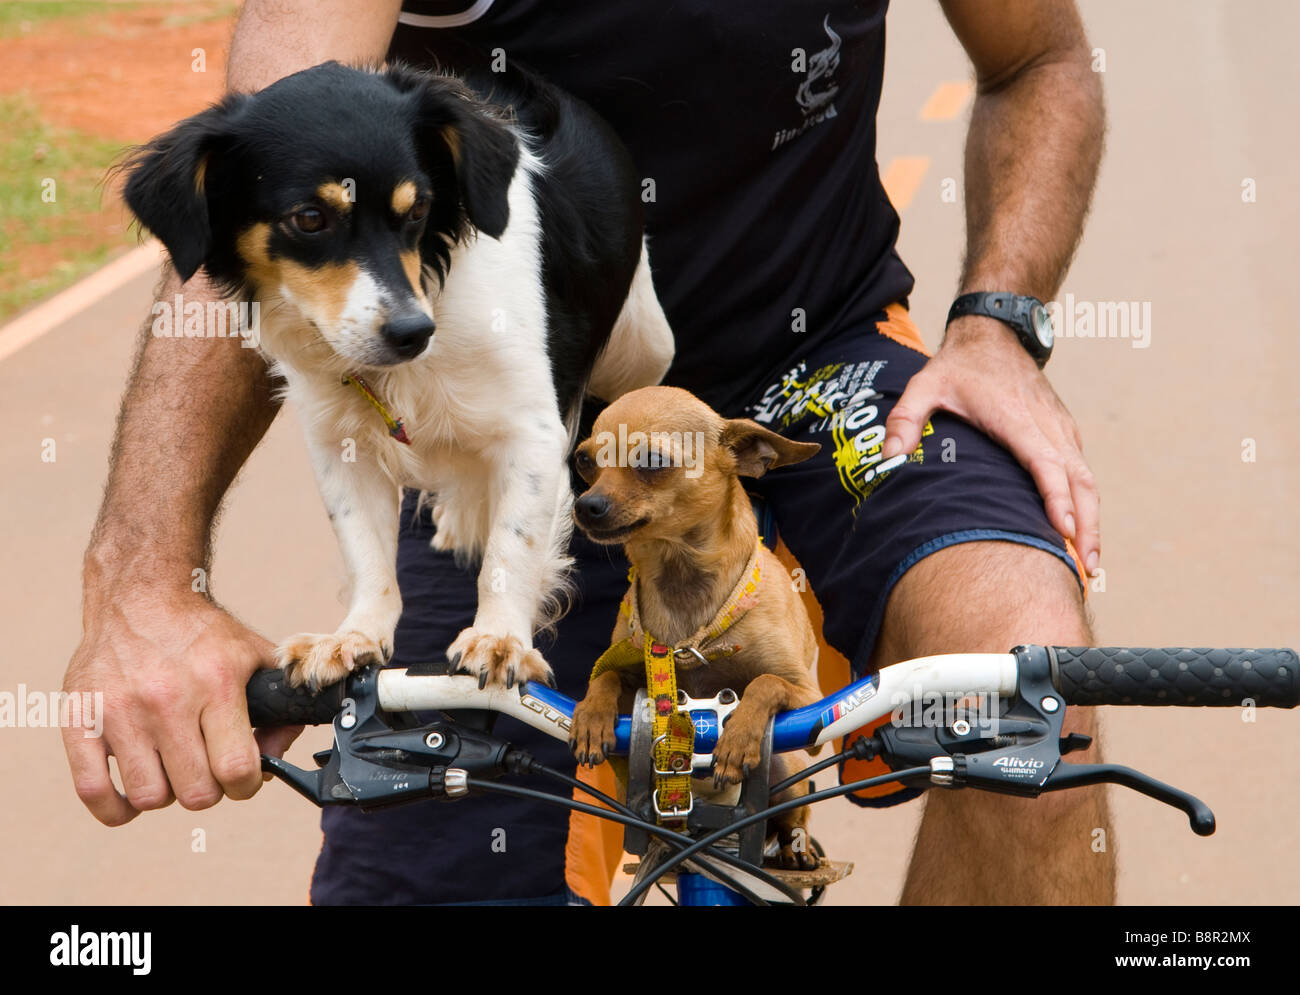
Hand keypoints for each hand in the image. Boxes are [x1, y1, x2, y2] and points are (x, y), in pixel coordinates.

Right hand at [62, 583, 301, 825]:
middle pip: (195, 791)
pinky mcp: (81, 718)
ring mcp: (119, 711)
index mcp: (216, 683)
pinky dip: (115, 808)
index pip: (236, 768)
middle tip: (206, 769)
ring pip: (149, 797)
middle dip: (209, 790)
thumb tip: (278, 758)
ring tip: (170, 768)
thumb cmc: (201, 632)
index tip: (243, 777)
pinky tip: (131, 796)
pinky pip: (93, 791)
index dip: (246, 785)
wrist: (140, 595)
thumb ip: (279, 706)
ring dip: (166, 793)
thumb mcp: (254, 656)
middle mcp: (167, 698)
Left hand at [882, 315, 1099, 575]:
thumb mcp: (923, 385)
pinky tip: (1080, 532)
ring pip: (1086, 479)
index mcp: (1016, 419)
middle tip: (1086, 568)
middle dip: (1086, 525)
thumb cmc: (958, 366)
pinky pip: (1081, 472)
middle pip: (1079, 480)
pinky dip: (1086, 503)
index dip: (1056, 499)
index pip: (1045, 463)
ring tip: (1089, 563)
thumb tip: (887, 457)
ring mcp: (1060, 428)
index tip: (1064, 532)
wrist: (995, 334)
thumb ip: (903, 419)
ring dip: (1091, 520)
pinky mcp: (1064, 431)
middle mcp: (1047, 425)